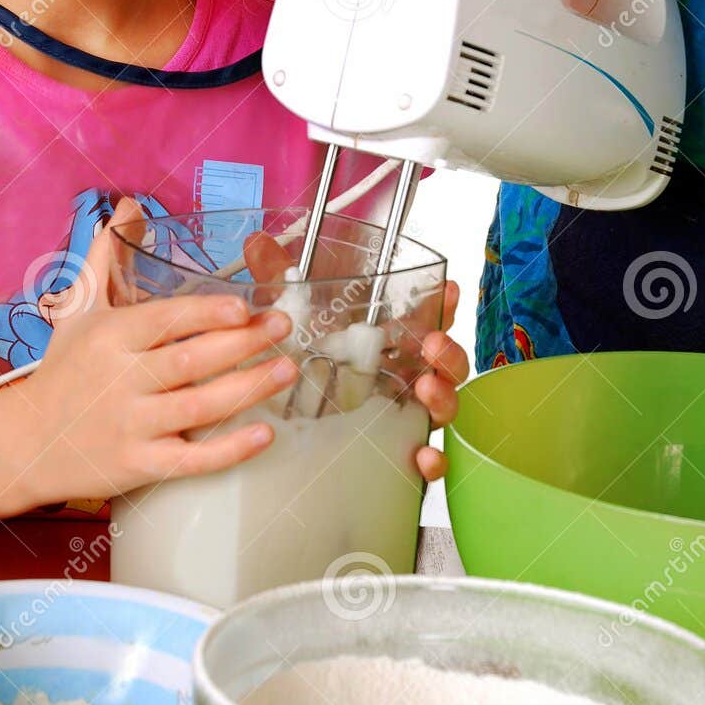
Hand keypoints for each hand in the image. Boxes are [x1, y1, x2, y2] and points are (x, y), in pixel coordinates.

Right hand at [0, 198, 301, 509]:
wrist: (27, 443)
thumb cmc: (64, 370)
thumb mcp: (79, 310)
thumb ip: (109, 257)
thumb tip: (131, 205)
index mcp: (109, 338)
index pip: (163, 321)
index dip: (205, 314)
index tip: (243, 307)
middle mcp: (120, 381)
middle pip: (190, 361)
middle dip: (242, 343)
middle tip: (282, 326)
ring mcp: (131, 426)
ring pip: (200, 408)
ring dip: (249, 388)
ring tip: (287, 369)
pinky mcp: (139, 465)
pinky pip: (192, 459)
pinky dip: (230, 449)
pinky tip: (264, 434)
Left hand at [241, 230, 467, 483]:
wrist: (286, 432)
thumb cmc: (305, 367)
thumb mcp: (289, 323)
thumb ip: (276, 283)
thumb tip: (255, 243)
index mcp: (388, 342)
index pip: (426, 319)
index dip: (443, 304)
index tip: (449, 289)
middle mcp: (404, 377)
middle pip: (445, 363)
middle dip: (448, 351)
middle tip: (431, 344)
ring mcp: (406, 417)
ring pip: (443, 406)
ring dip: (444, 396)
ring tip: (425, 389)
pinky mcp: (399, 455)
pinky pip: (427, 462)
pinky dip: (432, 460)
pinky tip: (422, 457)